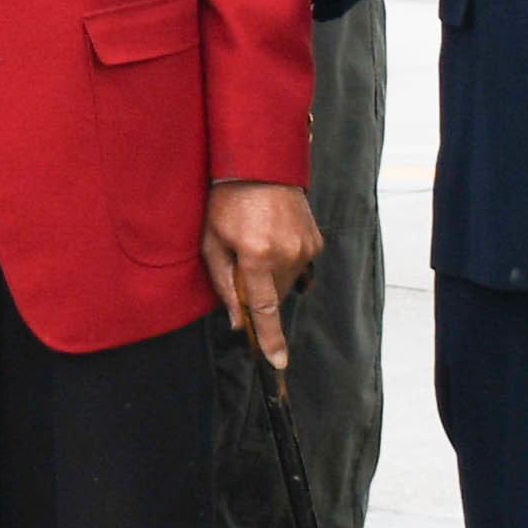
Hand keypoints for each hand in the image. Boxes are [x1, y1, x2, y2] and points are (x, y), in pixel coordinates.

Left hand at [203, 178, 323, 372]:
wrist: (260, 165)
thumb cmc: (227, 202)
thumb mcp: (212, 242)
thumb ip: (224, 285)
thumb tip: (236, 321)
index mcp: (256, 255)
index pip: (264, 309)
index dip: (270, 339)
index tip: (278, 363)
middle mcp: (286, 254)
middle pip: (274, 297)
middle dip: (258, 293)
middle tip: (242, 263)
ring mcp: (305, 247)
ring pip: (287, 283)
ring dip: (272, 276)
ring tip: (257, 244)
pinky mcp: (315, 240)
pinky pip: (299, 265)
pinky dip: (285, 261)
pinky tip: (273, 238)